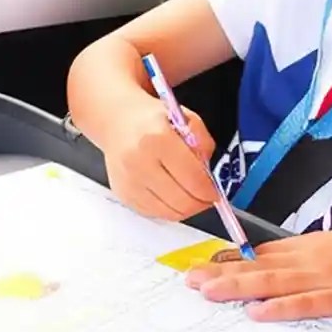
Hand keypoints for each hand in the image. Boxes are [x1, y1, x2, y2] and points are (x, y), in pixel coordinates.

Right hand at [100, 96, 218, 220]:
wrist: (116, 122)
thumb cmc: (149, 119)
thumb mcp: (184, 118)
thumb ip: (203, 143)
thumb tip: (209, 174)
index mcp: (157, 139)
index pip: (193, 178)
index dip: (209, 190)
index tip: (215, 191)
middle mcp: (140, 162)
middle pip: (182, 201)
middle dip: (201, 203)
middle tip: (207, 197)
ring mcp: (129, 182)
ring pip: (169, 212)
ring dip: (186, 209)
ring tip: (190, 196)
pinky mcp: (124, 195)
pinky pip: (155, 213)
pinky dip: (168, 209)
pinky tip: (172, 195)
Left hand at [183, 226, 331, 319]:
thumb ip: (308, 256)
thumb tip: (279, 263)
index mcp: (308, 247)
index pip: (259, 253)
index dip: (227, 261)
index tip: (200, 265)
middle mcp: (309, 259)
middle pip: (257, 266)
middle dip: (220, 274)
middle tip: (188, 280)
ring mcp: (325, 277)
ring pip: (273, 282)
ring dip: (238, 287)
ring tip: (208, 292)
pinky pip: (306, 303)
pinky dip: (280, 308)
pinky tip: (257, 312)